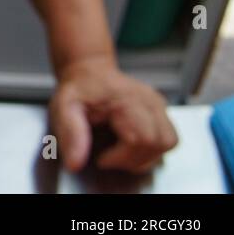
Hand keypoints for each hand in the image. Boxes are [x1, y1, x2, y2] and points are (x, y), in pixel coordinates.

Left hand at [48, 56, 177, 172]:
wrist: (89, 70)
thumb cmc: (78, 88)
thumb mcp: (64, 107)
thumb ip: (71, 134)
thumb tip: (75, 164)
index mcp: (127, 99)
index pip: (141, 140)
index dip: (122, 158)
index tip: (101, 159)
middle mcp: (149, 100)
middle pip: (160, 143)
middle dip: (134, 159)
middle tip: (112, 157)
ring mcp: (158, 103)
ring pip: (169, 142)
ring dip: (147, 156)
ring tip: (122, 152)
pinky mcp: (162, 109)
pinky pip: (169, 137)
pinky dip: (153, 148)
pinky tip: (131, 144)